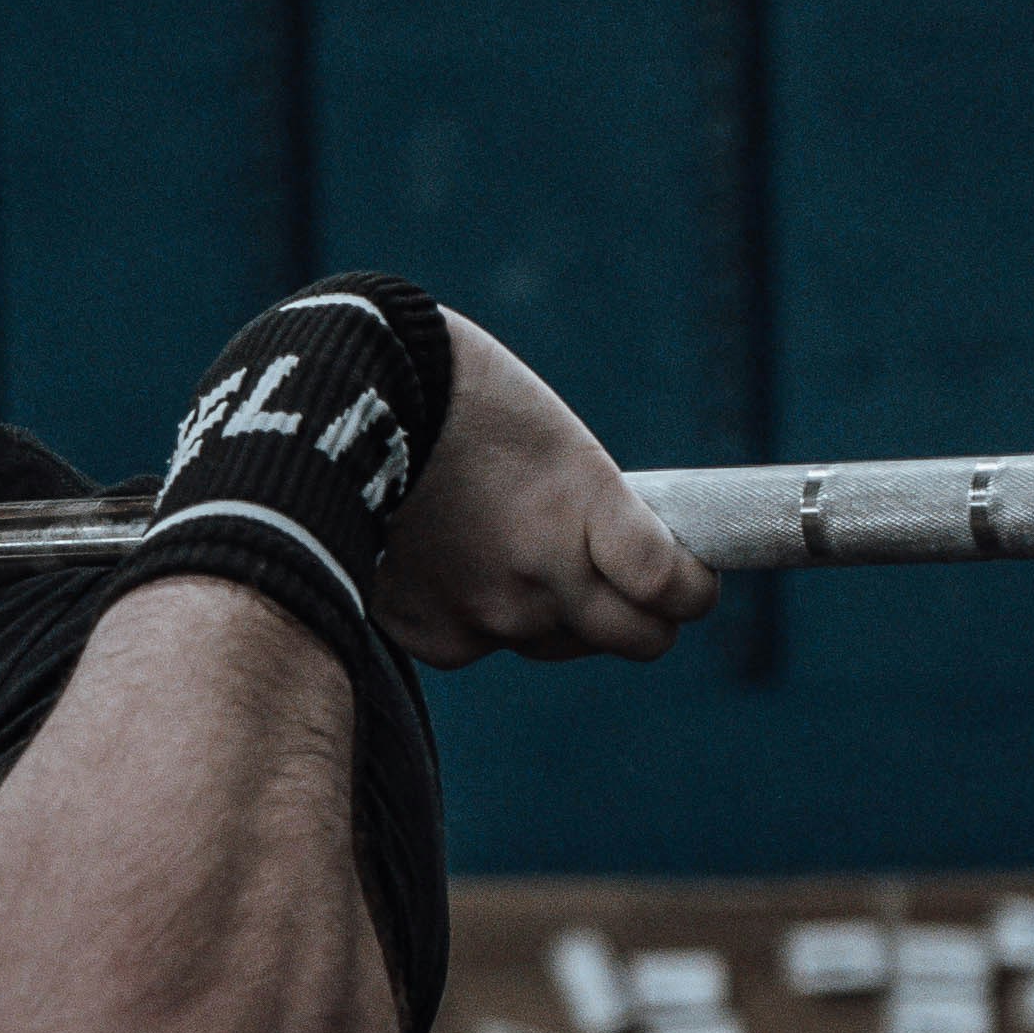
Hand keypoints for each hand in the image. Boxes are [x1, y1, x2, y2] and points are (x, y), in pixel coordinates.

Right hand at [373, 315, 717, 669]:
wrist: (341, 395)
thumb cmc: (454, 388)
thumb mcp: (552, 437)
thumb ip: (594, 512)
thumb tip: (623, 568)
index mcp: (585, 509)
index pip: (674, 589)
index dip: (692, 591)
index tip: (689, 582)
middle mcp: (544, 576)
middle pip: (632, 639)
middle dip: (639, 615)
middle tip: (617, 581)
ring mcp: (484, 614)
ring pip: (549, 641)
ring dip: (547, 610)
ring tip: (502, 542)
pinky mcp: (429, 635)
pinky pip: (475, 644)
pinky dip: (469, 613)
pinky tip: (442, 557)